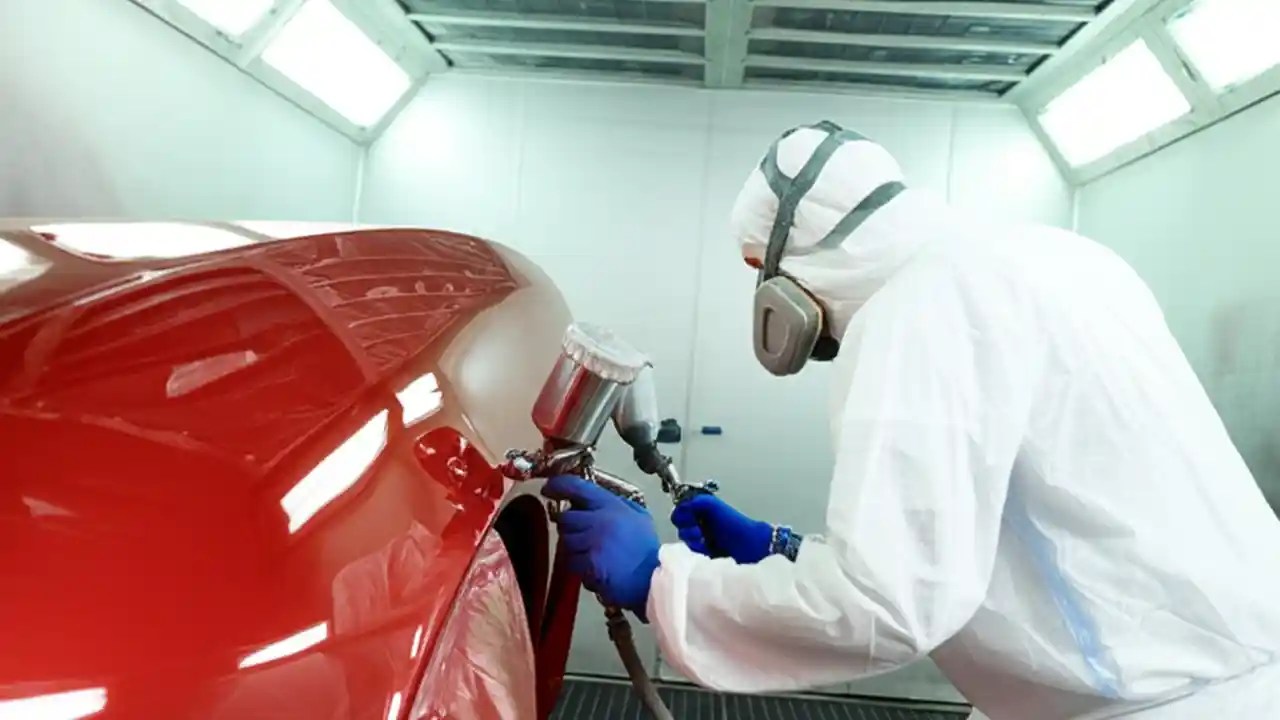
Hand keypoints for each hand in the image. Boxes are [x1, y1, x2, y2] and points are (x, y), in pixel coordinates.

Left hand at [542, 475, 659, 619]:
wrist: (652, 579)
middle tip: (581, 535)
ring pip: (565, 542)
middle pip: (565, 518)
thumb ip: (617, 504)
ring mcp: (592, 543)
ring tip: (593, 554)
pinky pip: (571, 563)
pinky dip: (579, 567)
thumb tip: (594, 500)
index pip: (577, 487)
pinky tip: (595, 569)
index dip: (558, 486)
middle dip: (569, 527)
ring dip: (574, 548)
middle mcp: (599, 521)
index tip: (549, 489)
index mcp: (612, 506)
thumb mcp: (639, 516)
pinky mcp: (588, 564)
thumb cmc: (647, 550)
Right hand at [671, 494, 773, 564]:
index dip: (681, 515)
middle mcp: (698, 523)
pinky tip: (707, 550)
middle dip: (687, 529)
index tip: (690, 518)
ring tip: (705, 541)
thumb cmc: (733, 524)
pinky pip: (691, 552)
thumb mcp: (714, 506)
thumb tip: (684, 505)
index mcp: (700, 510)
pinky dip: (697, 550)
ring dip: (692, 540)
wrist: (749, 545)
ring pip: (684, 540)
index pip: (679, 511)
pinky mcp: (703, 554)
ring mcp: (700, 539)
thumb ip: (697, 501)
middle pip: (679, 526)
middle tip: (699, 531)